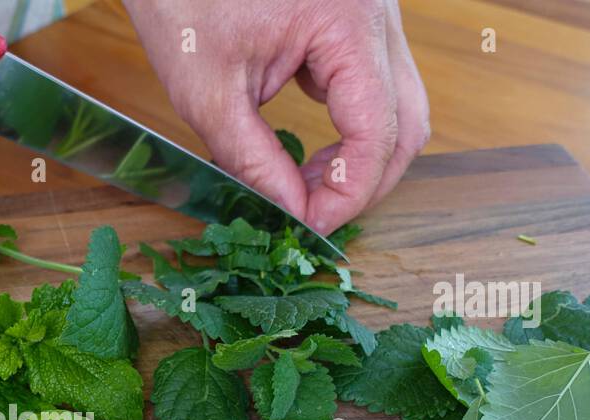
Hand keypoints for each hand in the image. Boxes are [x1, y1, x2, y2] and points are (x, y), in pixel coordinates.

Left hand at [125, 0, 428, 234]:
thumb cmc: (182, 1)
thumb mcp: (207, 94)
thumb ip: (253, 161)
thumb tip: (291, 213)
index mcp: (347, 23)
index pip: (378, 132)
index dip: (348, 193)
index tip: (309, 228)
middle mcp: (378, 13)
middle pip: (407, 121)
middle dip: (365, 180)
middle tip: (313, 215)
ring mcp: (374, 13)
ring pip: (400, 104)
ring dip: (362, 156)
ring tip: (306, 186)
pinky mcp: (356, 20)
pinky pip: (377, 84)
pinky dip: (353, 127)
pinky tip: (310, 151)